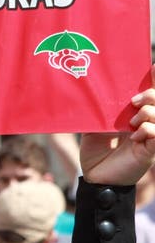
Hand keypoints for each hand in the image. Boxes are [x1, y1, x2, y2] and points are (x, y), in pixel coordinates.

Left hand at [80, 65, 154, 185]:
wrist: (95, 176)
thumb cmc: (95, 152)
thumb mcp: (93, 126)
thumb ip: (98, 111)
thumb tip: (93, 93)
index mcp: (134, 115)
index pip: (150, 95)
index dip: (153, 79)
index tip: (152, 66)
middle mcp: (146, 123)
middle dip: (151, 94)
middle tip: (133, 101)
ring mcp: (150, 137)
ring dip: (148, 113)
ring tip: (131, 122)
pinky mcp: (150, 151)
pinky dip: (148, 130)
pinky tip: (134, 136)